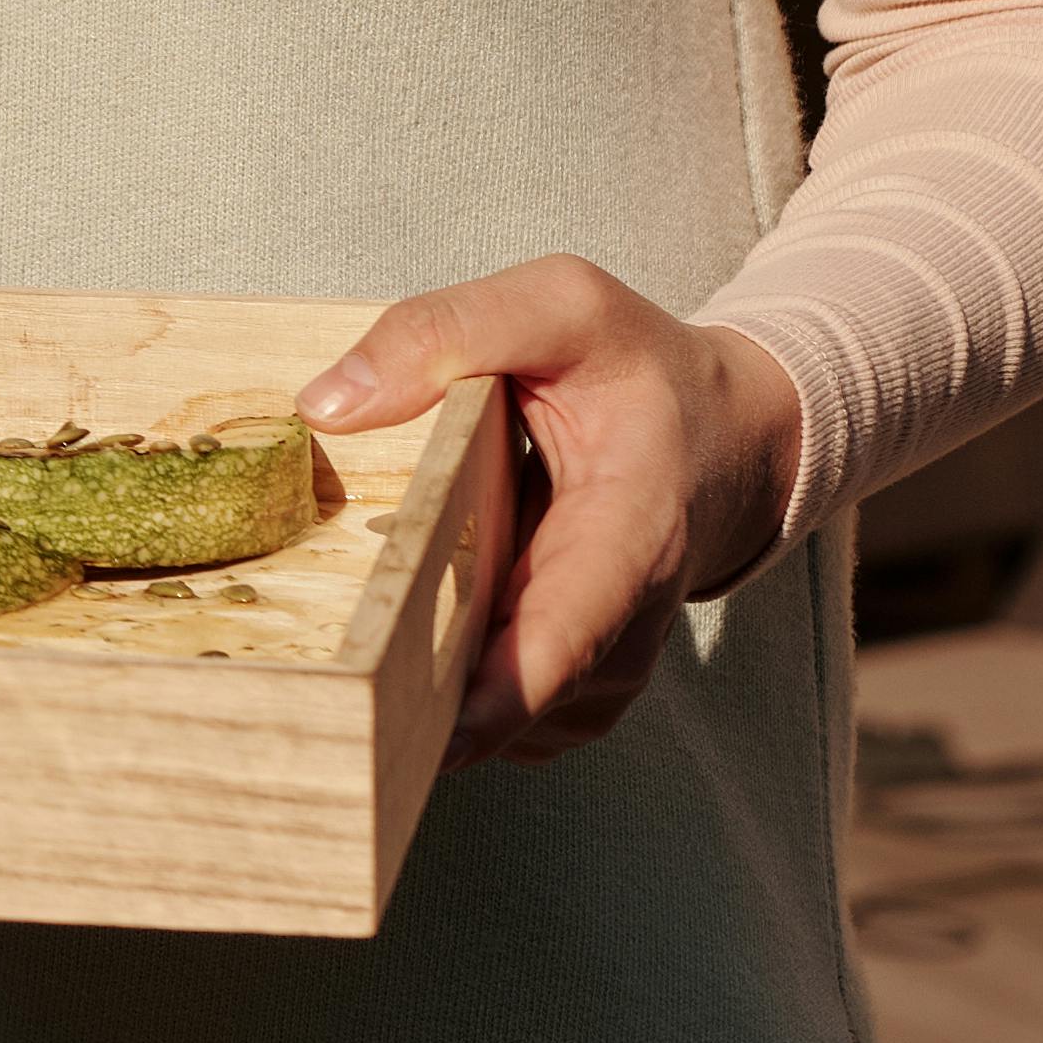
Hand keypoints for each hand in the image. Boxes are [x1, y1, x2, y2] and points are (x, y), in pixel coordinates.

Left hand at [316, 257, 804, 770]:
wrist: (727, 438)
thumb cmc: (643, 371)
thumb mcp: (562, 306)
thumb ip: (448, 331)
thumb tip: (325, 406)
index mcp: (629, 535)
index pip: (562, 639)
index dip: (488, 698)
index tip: (412, 736)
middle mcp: (623, 627)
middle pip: (509, 702)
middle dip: (412, 710)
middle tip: (315, 705)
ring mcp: (599, 672)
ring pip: (491, 720)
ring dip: (415, 697)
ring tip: (344, 646)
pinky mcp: (569, 690)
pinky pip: (491, 717)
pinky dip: (434, 692)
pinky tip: (393, 638)